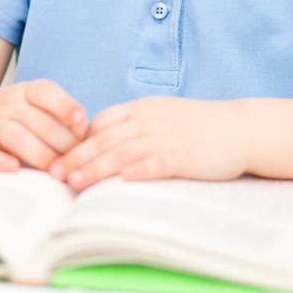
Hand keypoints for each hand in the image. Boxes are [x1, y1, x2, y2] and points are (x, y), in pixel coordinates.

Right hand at [0, 79, 87, 171]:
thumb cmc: (8, 114)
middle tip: (78, 163)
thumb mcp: (31, 105)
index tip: (82, 122)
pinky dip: (0, 162)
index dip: (66, 106)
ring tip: (56, 171)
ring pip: (18, 137)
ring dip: (40, 156)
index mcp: (26, 91)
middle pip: (39, 122)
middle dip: (63, 144)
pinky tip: (15, 169)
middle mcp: (8, 103)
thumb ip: (57, 117)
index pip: (47, 93)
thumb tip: (90, 138)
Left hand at [48, 97, 247, 189]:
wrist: (239, 127)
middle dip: (76, 157)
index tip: (57, 157)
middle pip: (105, 139)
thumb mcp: (161, 116)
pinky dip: (138, 171)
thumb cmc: (199, 127)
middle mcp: (149, 120)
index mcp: (142, 109)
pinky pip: (156, 162)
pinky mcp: (184, 155)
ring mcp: (166, 137)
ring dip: (96, 167)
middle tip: (53, 173)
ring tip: (75, 182)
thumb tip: (104, 144)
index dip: (77, 140)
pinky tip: (122, 181)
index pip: (101, 122)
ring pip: (123, 152)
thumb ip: (134, 126)